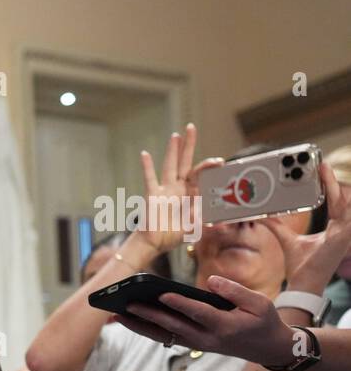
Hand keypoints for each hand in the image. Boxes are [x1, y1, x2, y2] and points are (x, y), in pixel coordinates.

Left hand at [118, 275, 294, 366]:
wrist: (268, 349)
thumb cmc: (264, 321)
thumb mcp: (260, 303)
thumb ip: (235, 291)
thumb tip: (210, 281)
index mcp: (225, 326)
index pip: (198, 314)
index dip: (180, 304)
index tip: (162, 294)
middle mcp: (208, 338)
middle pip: (173, 327)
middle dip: (149, 315)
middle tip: (126, 304)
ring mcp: (198, 343)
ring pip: (164, 336)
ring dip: (140, 326)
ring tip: (117, 315)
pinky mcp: (193, 344)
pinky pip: (166, 338)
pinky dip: (147, 330)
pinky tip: (130, 320)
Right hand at [137, 124, 222, 253]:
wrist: (154, 243)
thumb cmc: (173, 234)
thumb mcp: (195, 228)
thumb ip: (207, 224)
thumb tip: (224, 225)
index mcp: (190, 193)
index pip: (201, 174)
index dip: (209, 166)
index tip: (220, 161)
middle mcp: (178, 188)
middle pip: (184, 162)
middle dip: (188, 145)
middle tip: (191, 127)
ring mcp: (165, 190)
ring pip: (169, 166)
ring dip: (172, 151)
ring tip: (175, 136)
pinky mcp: (153, 195)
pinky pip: (150, 179)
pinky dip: (147, 167)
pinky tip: (145, 154)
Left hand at [260, 162, 350, 293]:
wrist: (303, 283)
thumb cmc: (300, 265)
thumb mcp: (286, 239)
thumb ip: (276, 225)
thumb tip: (260, 214)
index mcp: (333, 227)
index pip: (334, 201)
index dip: (329, 184)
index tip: (320, 168)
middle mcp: (341, 227)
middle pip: (340, 197)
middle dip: (330, 179)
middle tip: (319, 163)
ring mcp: (344, 232)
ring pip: (344, 202)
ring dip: (334, 185)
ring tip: (323, 169)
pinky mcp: (341, 237)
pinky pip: (343, 213)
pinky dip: (338, 199)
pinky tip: (332, 188)